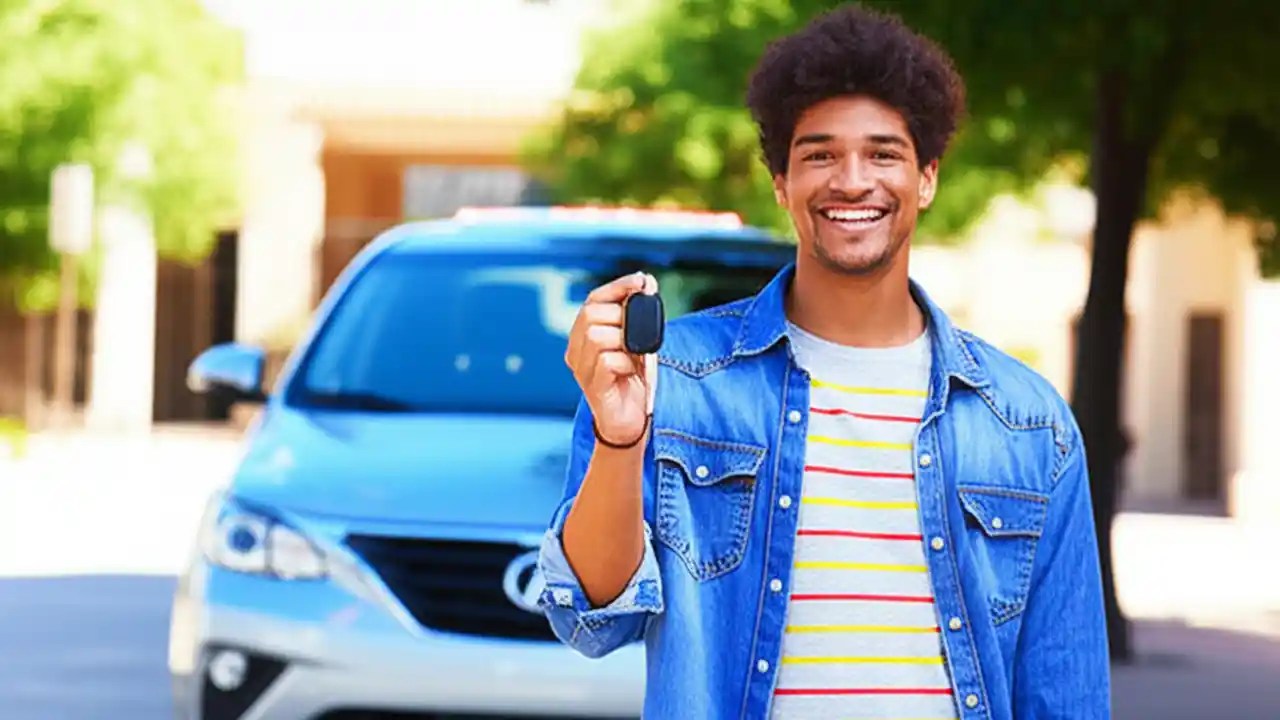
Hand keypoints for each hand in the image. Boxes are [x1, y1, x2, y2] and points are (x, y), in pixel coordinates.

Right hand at [565, 272, 658, 447]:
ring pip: (596, 335)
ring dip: (624, 342)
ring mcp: (581, 369)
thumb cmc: (631, 382)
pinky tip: (631, 372)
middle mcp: (576, 350)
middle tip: (637, 336)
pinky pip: (606, 360)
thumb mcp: (635, 343)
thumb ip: (637, 317)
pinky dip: (626, 362)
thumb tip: (647, 282)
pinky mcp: (593, 387)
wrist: (629, 424)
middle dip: (622, 317)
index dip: (617, 286)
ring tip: (633, 357)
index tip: (642, 280)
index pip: (594, 299)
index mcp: (584, 335)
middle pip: (591, 314)